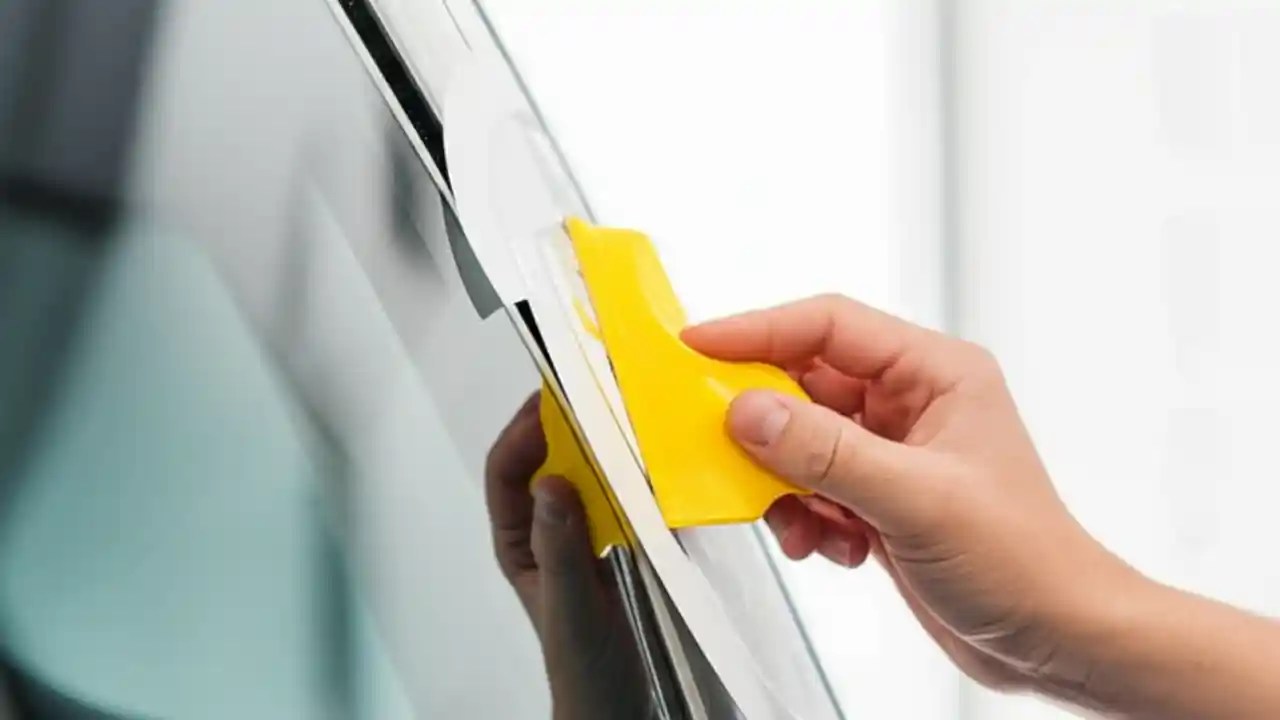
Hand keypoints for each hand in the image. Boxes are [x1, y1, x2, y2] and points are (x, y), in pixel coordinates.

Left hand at [485, 394, 651, 719]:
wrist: (628, 706)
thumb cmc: (586, 667)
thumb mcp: (569, 608)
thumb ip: (561, 548)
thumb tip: (552, 480)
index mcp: (522, 539)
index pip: (507, 471)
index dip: (522, 433)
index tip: (549, 400)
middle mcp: (554, 526)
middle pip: (553, 457)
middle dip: (571, 421)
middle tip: (599, 385)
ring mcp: (595, 529)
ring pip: (596, 470)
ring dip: (612, 440)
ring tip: (635, 410)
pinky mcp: (635, 537)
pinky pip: (635, 492)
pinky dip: (649, 471)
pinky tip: (668, 457)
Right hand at [684, 295, 1140, 695]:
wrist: (1055, 638)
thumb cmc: (1024, 560)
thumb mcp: (918, 501)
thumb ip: (827, 452)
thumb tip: (749, 412)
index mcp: (935, 373)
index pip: (829, 327)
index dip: (757, 331)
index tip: (697, 346)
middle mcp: (910, 403)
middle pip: (805, 383)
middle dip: (766, 424)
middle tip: (721, 446)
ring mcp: (892, 451)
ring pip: (800, 440)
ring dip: (786, 484)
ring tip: (803, 524)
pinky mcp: (878, 496)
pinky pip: (811, 485)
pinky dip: (806, 516)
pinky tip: (835, 546)